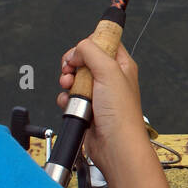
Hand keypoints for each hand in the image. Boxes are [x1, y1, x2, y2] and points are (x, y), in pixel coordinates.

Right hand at [57, 38, 146, 170]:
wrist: (114, 145)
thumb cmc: (121, 114)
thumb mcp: (108, 70)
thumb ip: (91, 51)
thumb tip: (77, 50)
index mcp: (121, 65)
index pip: (103, 41)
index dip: (88, 44)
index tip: (82, 52)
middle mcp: (110, 78)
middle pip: (84, 59)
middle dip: (72, 64)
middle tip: (71, 70)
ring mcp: (98, 93)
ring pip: (74, 77)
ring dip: (67, 82)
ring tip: (71, 88)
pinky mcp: (86, 108)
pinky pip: (69, 96)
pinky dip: (65, 99)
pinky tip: (70, 103)